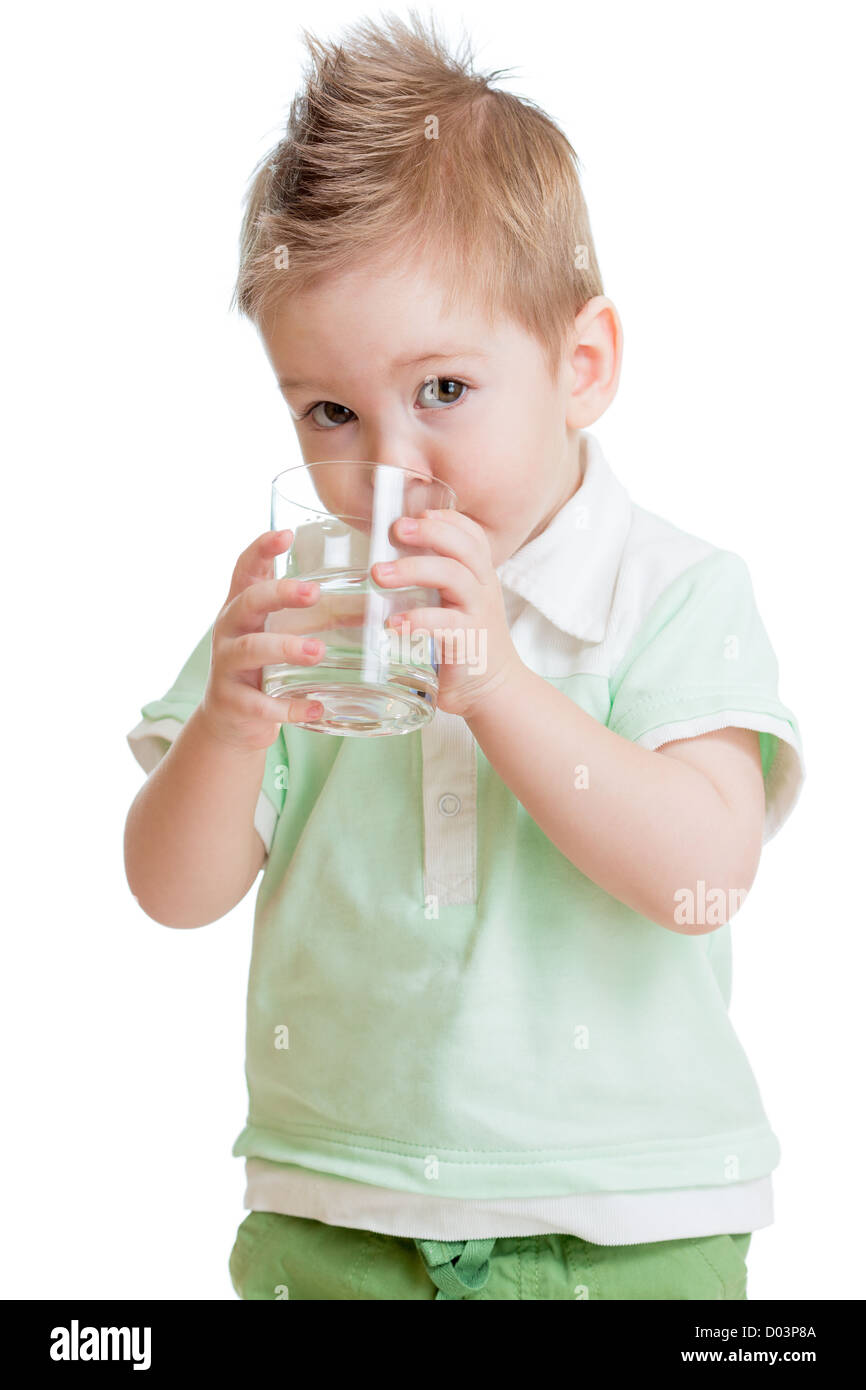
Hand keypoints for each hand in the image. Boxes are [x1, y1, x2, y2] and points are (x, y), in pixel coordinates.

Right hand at [199, 529, 325, 750]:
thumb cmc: (266, 665)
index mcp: (243, 606)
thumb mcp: (289, 633)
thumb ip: (328, 616)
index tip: (286, 533)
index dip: (262, 549)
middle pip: (248, 601)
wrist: (231, 720)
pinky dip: (287, 707)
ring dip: (285, 647)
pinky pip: (259, 703)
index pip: (246, 569)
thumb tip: (379, 603)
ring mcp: (227, 665)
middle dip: (279, 593)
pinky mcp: (234, 702)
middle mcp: (230, 630)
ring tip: (318, 651)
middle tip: (313, 593)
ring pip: (251, 649)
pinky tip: (315, 709)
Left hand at [372, 509, 524, 719]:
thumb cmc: (465, 643)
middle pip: (463, 546)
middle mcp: (482, 588)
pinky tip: (391, 624)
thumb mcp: (453, 605)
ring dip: (413, 570)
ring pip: (453, 576)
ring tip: (379, 575)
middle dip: (429, 531)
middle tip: (396, 530)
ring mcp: (478, 613)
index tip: (416, 514)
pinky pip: (444, 623)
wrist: (492, 690)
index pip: (471, 535)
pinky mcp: (469, 641)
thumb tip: (381, 566)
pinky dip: (416, 620)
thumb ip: (431, 585)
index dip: (446, 519)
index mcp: (478, 576)